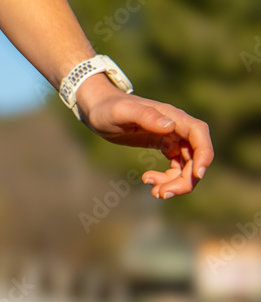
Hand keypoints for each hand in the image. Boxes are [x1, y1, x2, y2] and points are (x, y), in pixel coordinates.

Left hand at [75, 73, 213, 198]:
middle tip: (162, 194)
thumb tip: (171, 126)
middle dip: (185, 179)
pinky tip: (148, 180)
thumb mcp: (121, 112)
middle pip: (195, 156)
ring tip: (155, 192)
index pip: (199, 133)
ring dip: (176, 182)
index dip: (204, 154)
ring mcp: (171, 136)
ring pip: (186, 165)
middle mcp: (176, 126)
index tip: (198, 175)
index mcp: (171, 115)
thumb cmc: (107, 108)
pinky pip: (175, 166)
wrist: (97, 108)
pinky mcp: (163, 145)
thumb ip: (145, 116)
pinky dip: (168, 178)